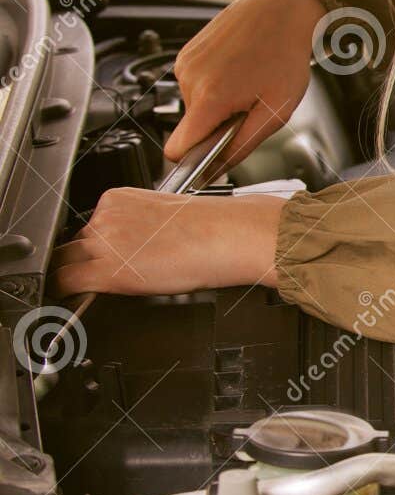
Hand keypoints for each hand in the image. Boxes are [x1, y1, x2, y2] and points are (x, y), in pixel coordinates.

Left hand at [47, 190, 286, 298]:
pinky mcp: (106, 269)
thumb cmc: (215, 228)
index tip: (97, 257)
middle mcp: (105, 215)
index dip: (91, 246)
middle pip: (76, 242)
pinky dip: (65, 292)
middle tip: (105, 274)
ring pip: (67, 261)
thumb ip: (135, 224)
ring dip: (78, 274)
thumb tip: (128, 245)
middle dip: (85, 259)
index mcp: (118, 197)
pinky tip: (73, 298)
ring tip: (107, 285)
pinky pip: (66, 282)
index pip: (87, 225)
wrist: (229, 237)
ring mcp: (102, 241)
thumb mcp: (164, 214)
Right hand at [163, 0, 325, 167]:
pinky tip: (238, 71)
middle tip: (249, 106)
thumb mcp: (276, 111)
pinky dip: (215, 86)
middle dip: (218, 126)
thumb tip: (218, 168)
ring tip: (247, 84)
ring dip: (219, 104)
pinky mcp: (186, 53)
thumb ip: (243, 144)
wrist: (281, 8)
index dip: (193, 161)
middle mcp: (189, 79)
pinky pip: (196, 85)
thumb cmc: (284, 52)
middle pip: (191, 127)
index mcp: (209, 97)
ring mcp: (185, 63)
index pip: (176, 149)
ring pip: (195, 106)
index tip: (209, 160)